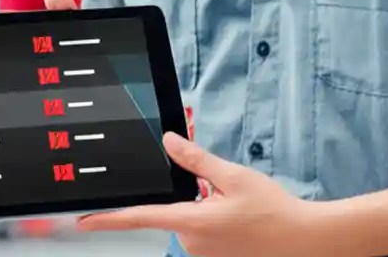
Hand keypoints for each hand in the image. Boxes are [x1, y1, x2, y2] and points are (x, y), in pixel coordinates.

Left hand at [76, 132, 325, 256]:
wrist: (306, 243)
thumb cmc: (274, 211)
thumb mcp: (235, 177)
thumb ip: (197, 160)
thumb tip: (168, 142)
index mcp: (193, 221)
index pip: (140, 218)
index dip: (108, 220)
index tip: (81, 221)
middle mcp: (193, 244)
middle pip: (177, 212)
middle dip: (196, 197)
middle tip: (229, 193)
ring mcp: (206, 256)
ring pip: (194, 224)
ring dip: (211, 211)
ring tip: (244, 210)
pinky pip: (208, 237)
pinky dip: (221, 225)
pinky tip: (245, 222)